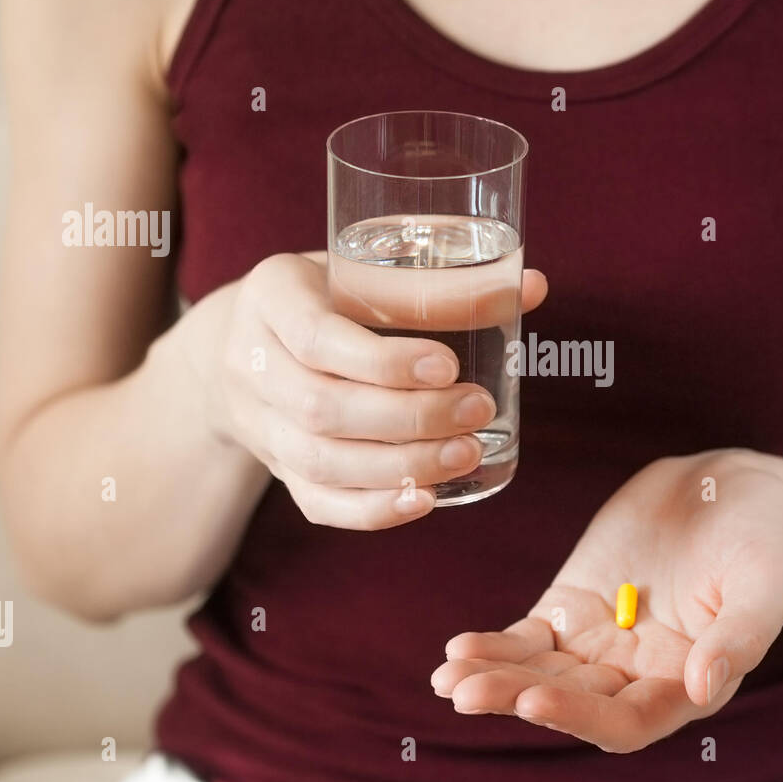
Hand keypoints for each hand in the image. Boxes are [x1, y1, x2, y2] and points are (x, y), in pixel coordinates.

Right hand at [186, 251, 546, 529]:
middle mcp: (248, 362)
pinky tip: (427, 499)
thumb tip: (534, 287)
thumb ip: (440, 283)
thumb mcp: (367, 271)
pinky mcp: (276, 467)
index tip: (449, 366)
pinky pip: (317, 503)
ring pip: (319, 461)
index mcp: (269, 296)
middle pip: (320, 408)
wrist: (253, 336)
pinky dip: (373, 510)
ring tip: (467, 453)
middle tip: (477, 409)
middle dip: (408, 417)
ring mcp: (258, 423)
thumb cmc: (329, 295)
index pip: (317, 338)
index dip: (383, 361)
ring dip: (401, 466)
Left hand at [432, 450, 782, 751]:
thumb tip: (704, 687)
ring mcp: (601, 644)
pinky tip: (457, 650)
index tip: (533, 697)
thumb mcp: (768, 580)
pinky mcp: (573, 608)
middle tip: (465, 690)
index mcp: (687, 684)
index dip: (579, 718)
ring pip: (540, 674)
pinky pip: (527, 638)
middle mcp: (638, 676)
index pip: (627, 722)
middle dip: (516, 697)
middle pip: (570, 703)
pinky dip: (494, 646)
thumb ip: (742, 635)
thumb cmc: (763, 537)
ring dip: (494, 678)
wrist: (730, 487)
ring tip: (447, 675)